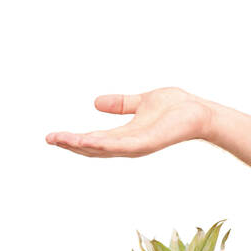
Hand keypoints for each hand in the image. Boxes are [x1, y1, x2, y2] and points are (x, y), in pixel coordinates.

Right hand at [45, 88, 214, 157]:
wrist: (200, 112)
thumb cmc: (178, 107)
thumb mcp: (142, 102)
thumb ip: (121, 104)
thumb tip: (95, 102)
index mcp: (126, 134)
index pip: (94, 140)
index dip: (74, 139)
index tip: (52, 136)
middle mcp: (129, 144)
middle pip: (94, 148)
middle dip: (71, 144)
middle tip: (49, 139)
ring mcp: (137, 145)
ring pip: (103, 148)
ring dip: (80, 145)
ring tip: (59, 139)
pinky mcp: (146, 143)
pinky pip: (120, 145)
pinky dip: (102, 144)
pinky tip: (86, 140)